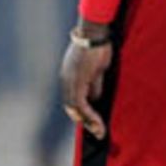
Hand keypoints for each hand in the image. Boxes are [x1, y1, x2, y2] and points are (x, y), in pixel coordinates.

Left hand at [60, 23, 112, 139]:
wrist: (93, 33)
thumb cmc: (97, 47)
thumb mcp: (97, 70)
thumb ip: (94, 85)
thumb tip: (96, 99)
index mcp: (69, 77)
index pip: (72, 100)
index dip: (82, 113)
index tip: (93, 123)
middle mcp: (66, 81)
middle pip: (71, 107)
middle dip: (85, 121)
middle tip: (97, 132)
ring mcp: (69, 81)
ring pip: (75, 109)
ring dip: (88, 122)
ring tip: (99, 131)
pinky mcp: (76, 82)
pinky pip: (81, 104)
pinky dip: (90, 115)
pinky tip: (98, 122)